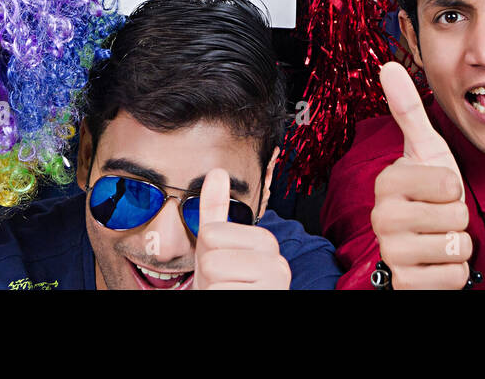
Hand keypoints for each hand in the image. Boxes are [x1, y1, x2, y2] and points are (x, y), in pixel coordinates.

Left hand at [194, 168, 289, 289]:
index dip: (207, 255)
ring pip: (214, 274)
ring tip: (228, 293)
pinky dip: (218, 300)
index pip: (211, 233)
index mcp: (266, 242)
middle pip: (211, 253)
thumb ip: (216, 211)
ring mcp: (275, 285)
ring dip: (213, 290)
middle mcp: (277, 262)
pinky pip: (221, 294)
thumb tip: (217, 171)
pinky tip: (233, 301)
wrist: (231, 314)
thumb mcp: (214, 248)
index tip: (223, 270)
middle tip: (224, 285)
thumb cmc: (223, 285)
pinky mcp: (268, 298)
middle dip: (209, 275)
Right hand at [371, 62, 471, 289]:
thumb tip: (387, 65)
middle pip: (454, 216)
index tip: (440, 190)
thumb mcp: (426, 150)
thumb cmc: (431, 195)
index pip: (449, 184)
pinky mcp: (404, 283)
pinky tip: (437, 264)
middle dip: (459, 219)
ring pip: (455, 248)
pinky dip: (455, 274)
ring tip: (441, 238)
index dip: (456, 189)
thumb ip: (407, 109)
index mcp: (387, 182)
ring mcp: (390, 253)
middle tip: (441, 217)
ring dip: (459, 246)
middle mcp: (381, 217)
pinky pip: (452, 278)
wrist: (428, 244)